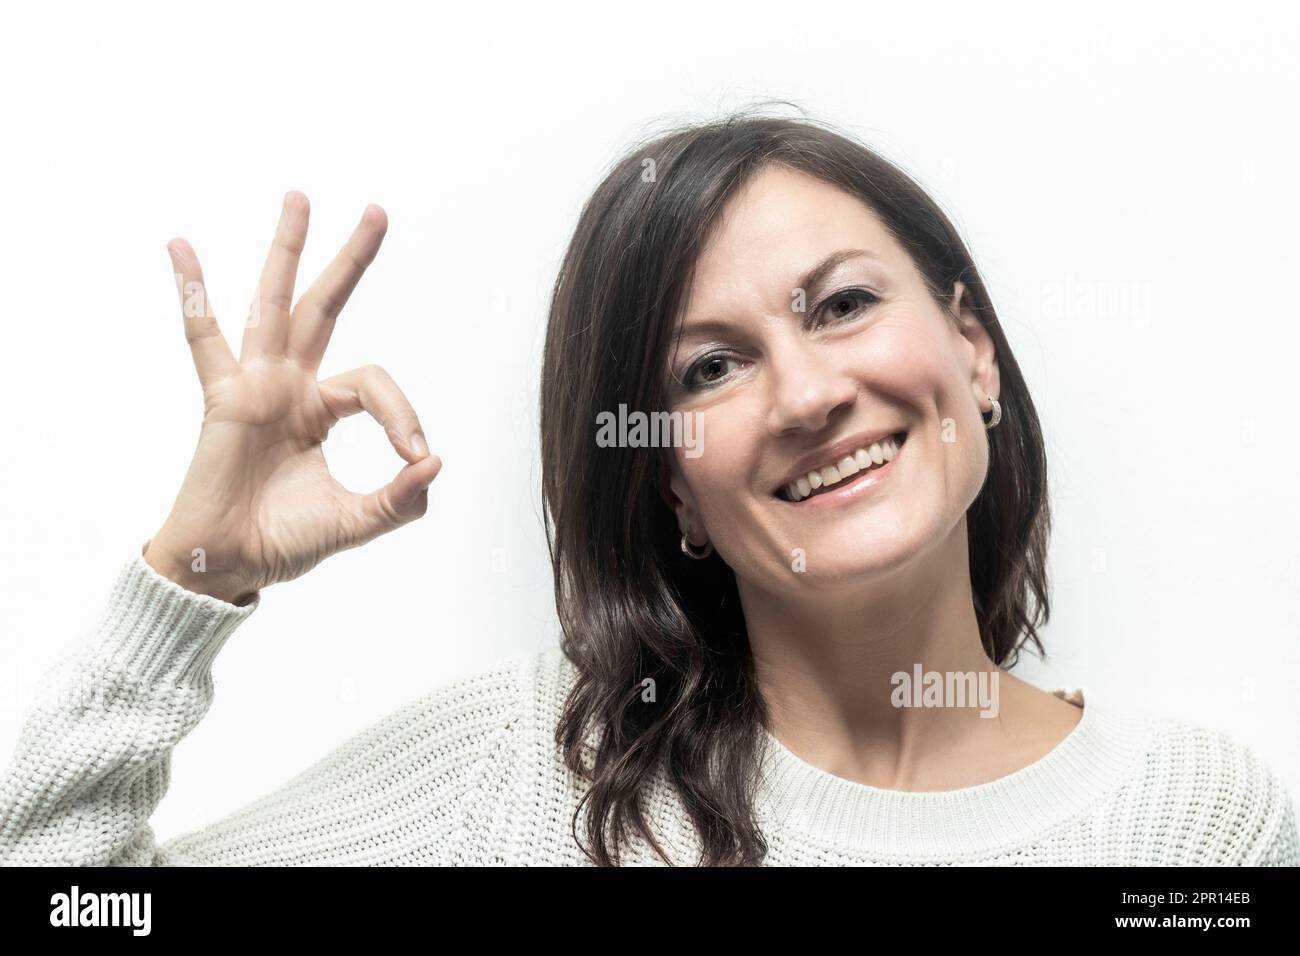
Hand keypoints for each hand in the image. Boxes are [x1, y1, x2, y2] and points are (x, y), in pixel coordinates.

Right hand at [143, 192, 441, 604]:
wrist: (229, 567)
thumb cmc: (283, 542)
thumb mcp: (356, 521)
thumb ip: (398, 500)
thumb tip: (435, 463)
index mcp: (322, 410)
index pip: (374, 385)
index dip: (403, 415)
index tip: (416, 456)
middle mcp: (291, 387)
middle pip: (324, 307)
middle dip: (351, 260)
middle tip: (377, 211)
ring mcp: (256, 387)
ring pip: (274, 304)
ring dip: (286, 251)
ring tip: (300, 198)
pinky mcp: (223, 399)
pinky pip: (203, 340)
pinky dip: (192, 294)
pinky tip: (180, 247)